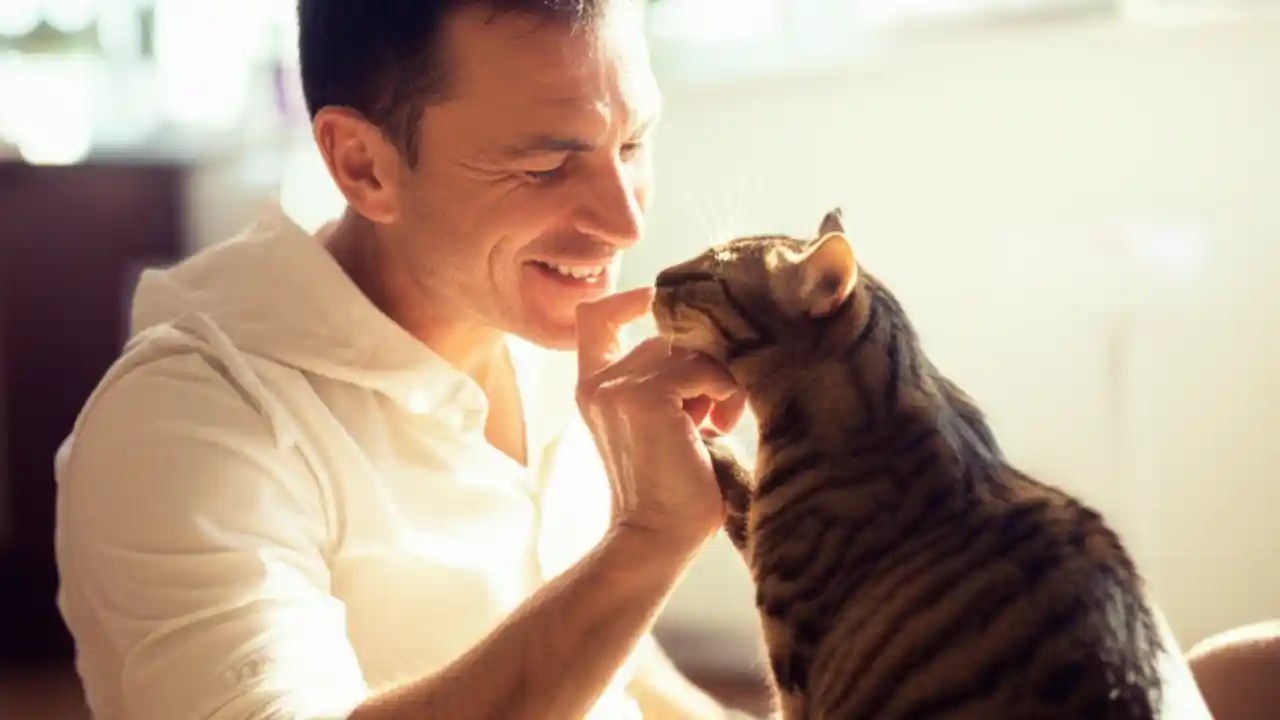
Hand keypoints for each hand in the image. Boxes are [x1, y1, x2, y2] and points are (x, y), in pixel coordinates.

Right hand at [576, 288, 746, 550]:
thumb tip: (713, 340)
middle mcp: (598, 384)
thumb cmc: (674, 487)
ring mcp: (617, 389)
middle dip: (703, 366)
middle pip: (665, 337)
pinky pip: (700, 367)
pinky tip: (721, 424)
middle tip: (720, 411)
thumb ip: (669, 382)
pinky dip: (722, 390)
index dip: (629, 301)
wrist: (660, 538)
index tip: (663, 310)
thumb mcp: (665, 422)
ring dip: (718, 380)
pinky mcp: (644, 398)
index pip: (594, 319)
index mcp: (594, 389)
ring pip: (687, 350)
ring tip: (721, 421)